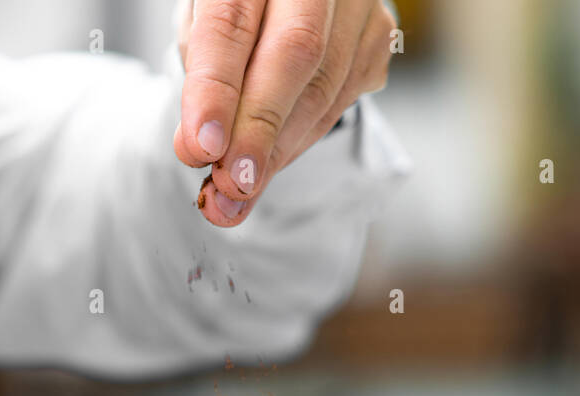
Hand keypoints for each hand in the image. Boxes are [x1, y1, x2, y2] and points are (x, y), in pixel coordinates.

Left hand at [173, 0, 396, 226]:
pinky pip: (343, 100)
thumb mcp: (200, 30)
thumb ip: (201, 83)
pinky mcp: (379, 32)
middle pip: (294, 53)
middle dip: (259, 132)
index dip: (216, 91)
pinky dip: (302, 140)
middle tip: (231, 186)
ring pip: (325, 86)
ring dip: (279, 150)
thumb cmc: (235, 10)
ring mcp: (356, 0)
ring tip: (237, 192)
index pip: (231, 25)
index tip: (201, 149)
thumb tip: (202, 153)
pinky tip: (272, 159)